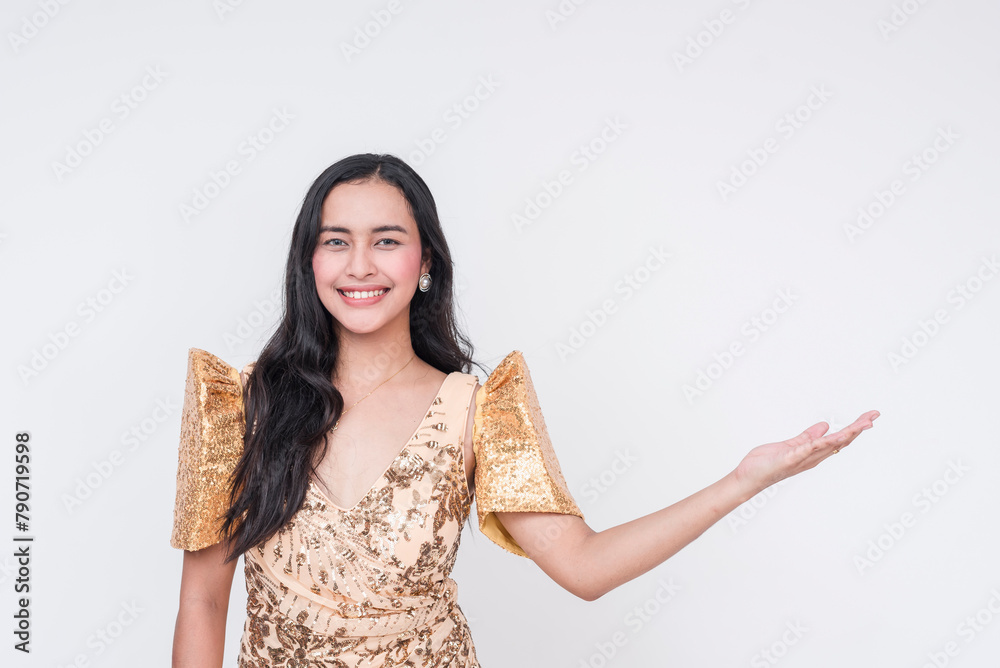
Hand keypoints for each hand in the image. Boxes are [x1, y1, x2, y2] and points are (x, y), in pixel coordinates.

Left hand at [732, 410, 879, 495]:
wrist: (748, 477)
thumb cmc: (767, 463)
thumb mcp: (791, 445)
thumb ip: (808, 436)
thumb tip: (825, 425)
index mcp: (813, 452)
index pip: (839, 438)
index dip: (855, 428)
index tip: (870, 416)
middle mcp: (812, 457)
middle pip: (841, 441)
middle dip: (858, 428)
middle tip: (874, 415)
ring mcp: (802, 459)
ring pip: (829, 445)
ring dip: (847, 434)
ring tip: (862, 424)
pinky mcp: (789, 459)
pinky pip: (807, 450)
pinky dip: (819, 442)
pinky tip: (830, 434)